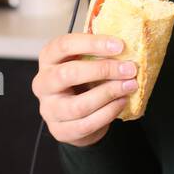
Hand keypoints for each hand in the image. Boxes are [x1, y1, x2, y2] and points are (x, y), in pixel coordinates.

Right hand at [33, 32, 137, 146]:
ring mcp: (49, 109)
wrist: (74, 116)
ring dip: (109, 94)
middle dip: (102, 70)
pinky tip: (122, 102)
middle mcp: (43, 83)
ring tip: (130, 86)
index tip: (120, 45)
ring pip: (78, 105)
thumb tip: (125, 49)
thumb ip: (97, 54)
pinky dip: (108, 112)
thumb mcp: (84, 63)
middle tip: (129, 69)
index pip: (64, 45)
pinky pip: (86, 124)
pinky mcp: (60, 130)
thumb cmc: (81, 81)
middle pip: (68, 74)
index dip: (92, 43)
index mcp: (48, 59)